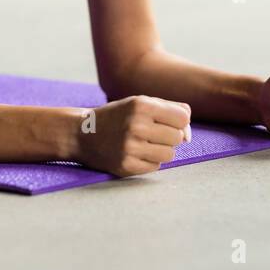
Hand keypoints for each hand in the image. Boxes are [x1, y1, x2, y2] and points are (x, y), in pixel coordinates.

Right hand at [74, 95, 191, 177]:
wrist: (81, 134)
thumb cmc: (117, 116)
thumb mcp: (139, 103)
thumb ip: (170, 109)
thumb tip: (188, 133)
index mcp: (141, 105)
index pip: (182, 118)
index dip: (179, 121)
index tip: (167, 122)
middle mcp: (136, 126)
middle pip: (178, 137)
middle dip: (169, 136)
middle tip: (151, 133)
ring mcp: (130, 148)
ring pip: (169, 154)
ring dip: (161, 150)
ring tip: (144, 143)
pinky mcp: (126, 166)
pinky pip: (155, 166)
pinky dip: (149, 161)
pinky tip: (135, 153)